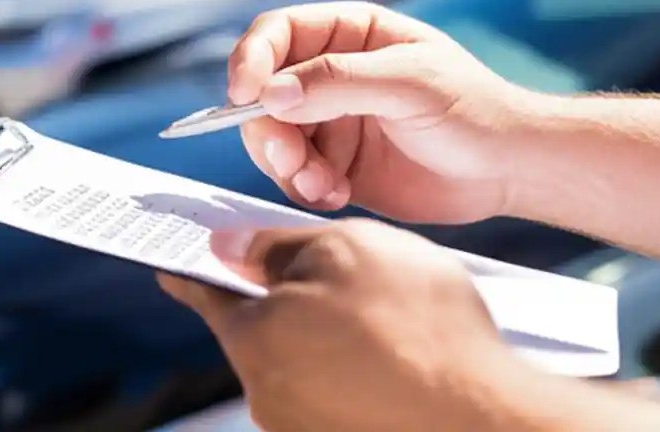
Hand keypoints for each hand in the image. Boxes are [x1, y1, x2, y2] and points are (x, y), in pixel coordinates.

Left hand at [158, 220, 527, 431]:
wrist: (487, 417)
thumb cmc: (418, 322)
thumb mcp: (346, 248)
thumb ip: (275, 246)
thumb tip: (228, 248)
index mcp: (254, 338)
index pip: (205, 294)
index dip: (191, 270)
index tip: (172, 265)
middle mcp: (266, 395)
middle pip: (259, 332)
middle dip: (285, 302)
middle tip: (337, 280)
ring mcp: (302, 429)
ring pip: (300, 365)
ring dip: (325, 340)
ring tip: (387, 321)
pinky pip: (333, 396)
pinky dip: (353, 373)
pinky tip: (399, 358)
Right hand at [228, 2, 536, 223]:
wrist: (510, 170)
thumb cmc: (474, 109)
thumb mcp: (410, 83)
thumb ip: (339, 82)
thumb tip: (271, 92)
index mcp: (349, 34)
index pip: (277, 34)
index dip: (251, 59)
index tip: (244, 94)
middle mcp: (330, 75)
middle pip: (263, 93)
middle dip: (268, 129)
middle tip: (291, 158)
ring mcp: (330, 122)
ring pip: (272, 139)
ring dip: (286, 165)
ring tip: (323, 184)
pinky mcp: (335, 167)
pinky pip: (294, 176)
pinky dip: (304, 188)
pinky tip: (337, 195)